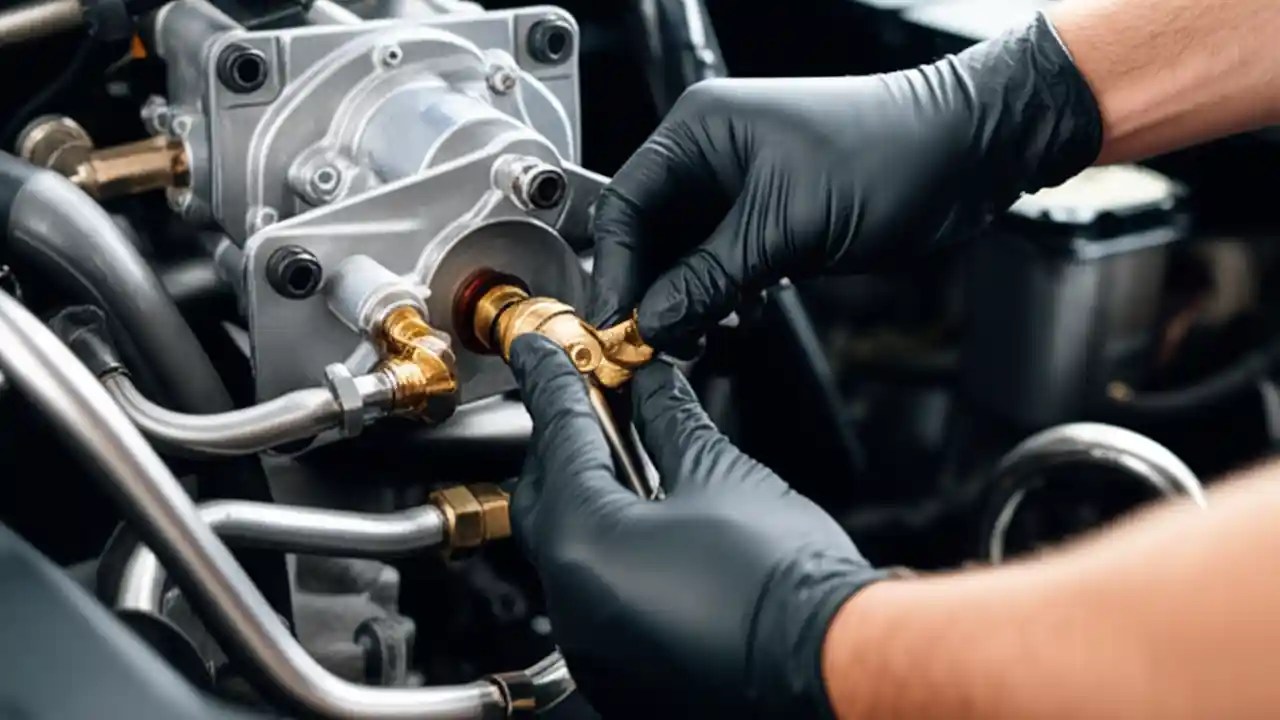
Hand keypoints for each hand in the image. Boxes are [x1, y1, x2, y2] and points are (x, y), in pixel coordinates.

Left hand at [508, 333, 885, 718]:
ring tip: (632, 467)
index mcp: (585, 539)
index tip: (539, 352)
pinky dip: (611, 557)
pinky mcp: (619, 670)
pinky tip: (650, 534)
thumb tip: (653, 389)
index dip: (551, 383)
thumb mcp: (722, 477)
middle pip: (544, 496)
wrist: (827, 663)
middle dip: (564, 445)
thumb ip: (671, 423)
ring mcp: (591, 642)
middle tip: (591, 406)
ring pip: (568, 552)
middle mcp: (570, 598)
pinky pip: (595, 598)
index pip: (557, 437)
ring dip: (590, 504)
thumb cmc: (782, 580)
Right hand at [590, 13, 1101, 352]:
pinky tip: (731, 319)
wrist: (966, 153)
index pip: (626, 205)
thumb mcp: (787, 226)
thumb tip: (653, 318)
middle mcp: (711, 156)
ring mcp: (740, 188)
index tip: (617, 321)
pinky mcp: (769, 219)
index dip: (616, 268)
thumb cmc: (889, 153)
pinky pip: (721, 264)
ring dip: (685, 300)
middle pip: (650, 235)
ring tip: (695, 338)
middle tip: (654, 344)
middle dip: (650, 291)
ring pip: (685, 256)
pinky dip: (718, 296)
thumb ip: (710, 276)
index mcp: (699, 131)